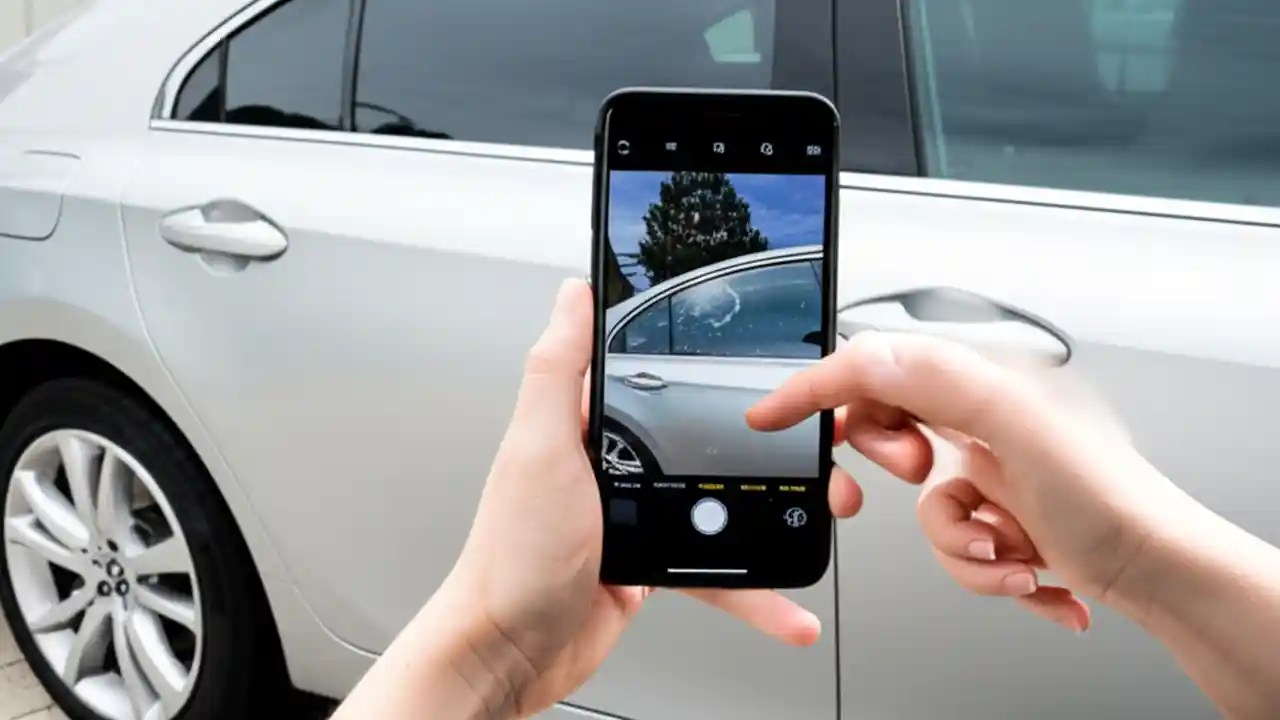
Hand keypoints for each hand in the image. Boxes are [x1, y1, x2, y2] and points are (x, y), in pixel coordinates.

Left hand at [443, 278, 862, 715]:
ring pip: (717, 505)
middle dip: (756, 445)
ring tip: (812, 518)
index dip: (696, 356)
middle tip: (806, 442)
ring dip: (765, 520)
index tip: (753, 348)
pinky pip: (714, 568)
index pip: (646, 370)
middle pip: (698, 437)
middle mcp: (609, 464)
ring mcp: (633, 514)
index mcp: (582, 426)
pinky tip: (780, 605)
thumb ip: (557, 370)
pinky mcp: (650, 561)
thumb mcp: (539, 448)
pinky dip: (750, 590)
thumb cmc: (512, 558)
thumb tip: (573, 294)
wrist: (511, 652)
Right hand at [748, 331, 1179, 633]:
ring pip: (918, 504)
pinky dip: (979, 567)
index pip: (877, 365)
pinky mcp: (993, 515)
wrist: (1157, 572)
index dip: (816, 386)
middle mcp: (978, 418)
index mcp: (981, 379)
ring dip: (957, 542)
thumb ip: (941, 382)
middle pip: (887, 426)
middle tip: (924, 474)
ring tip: (1004, 550)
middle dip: (897, 466)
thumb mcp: (1020, 428)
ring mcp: (985, 469)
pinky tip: (1024, 566)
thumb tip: (867, 355)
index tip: (772, 414)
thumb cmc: (1112, 499)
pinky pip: (949, 541)